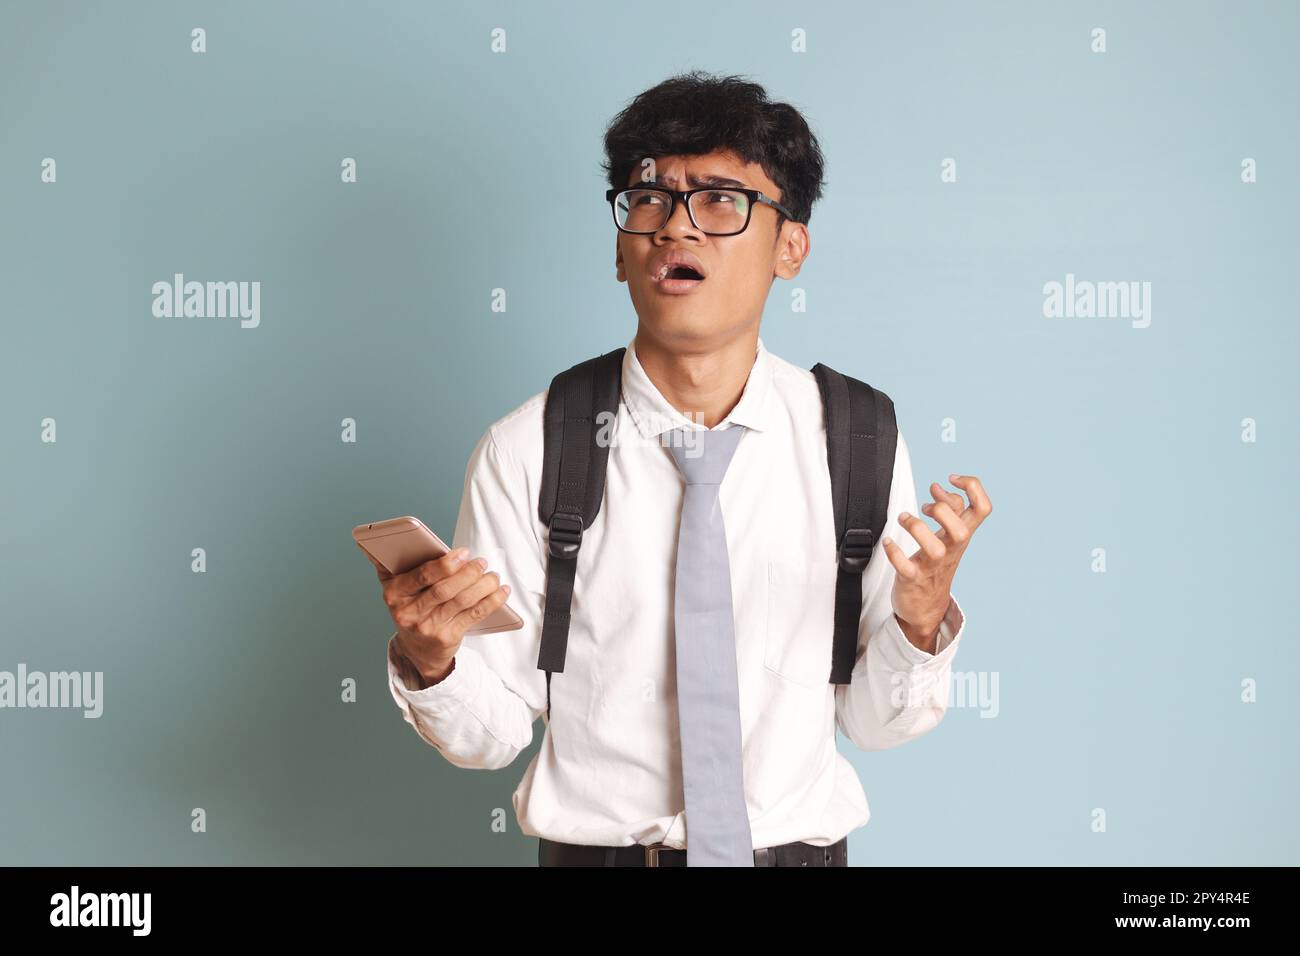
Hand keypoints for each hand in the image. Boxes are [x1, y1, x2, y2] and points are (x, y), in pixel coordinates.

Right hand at [366, 548, 510, 685]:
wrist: (417, 649)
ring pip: (461, 602)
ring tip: (493, 575)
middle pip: (444, 590)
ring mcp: (428, 628)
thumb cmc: (410, 607)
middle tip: (482, 562)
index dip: (444, 564)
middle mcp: (409, 613)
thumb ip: (385, 564)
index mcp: (394, 595)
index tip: (463, 552)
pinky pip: (473, 616)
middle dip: (467, 573)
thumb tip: (367, 542)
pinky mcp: (447, 638)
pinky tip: (500, 591)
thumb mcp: (394, 588)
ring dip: (482, 586)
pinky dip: (490, 602)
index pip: (421, 576)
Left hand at [882, 474, 991, 652]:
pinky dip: (894, 553)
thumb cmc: (937, 563)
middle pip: (962, 531)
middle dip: (944, 511)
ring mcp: (932, 566)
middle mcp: (951, 550)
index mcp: (962, 535)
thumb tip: (938, 486)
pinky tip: (887, 542)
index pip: (983, 509)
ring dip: (916, 528)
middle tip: (925, 507)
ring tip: (903, 518)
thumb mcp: (948, 535)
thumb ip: (948, 509)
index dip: (973, 487)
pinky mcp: (912, 579)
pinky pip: (905, 567)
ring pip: (935, 549)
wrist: (926, 605)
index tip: (952, 478)